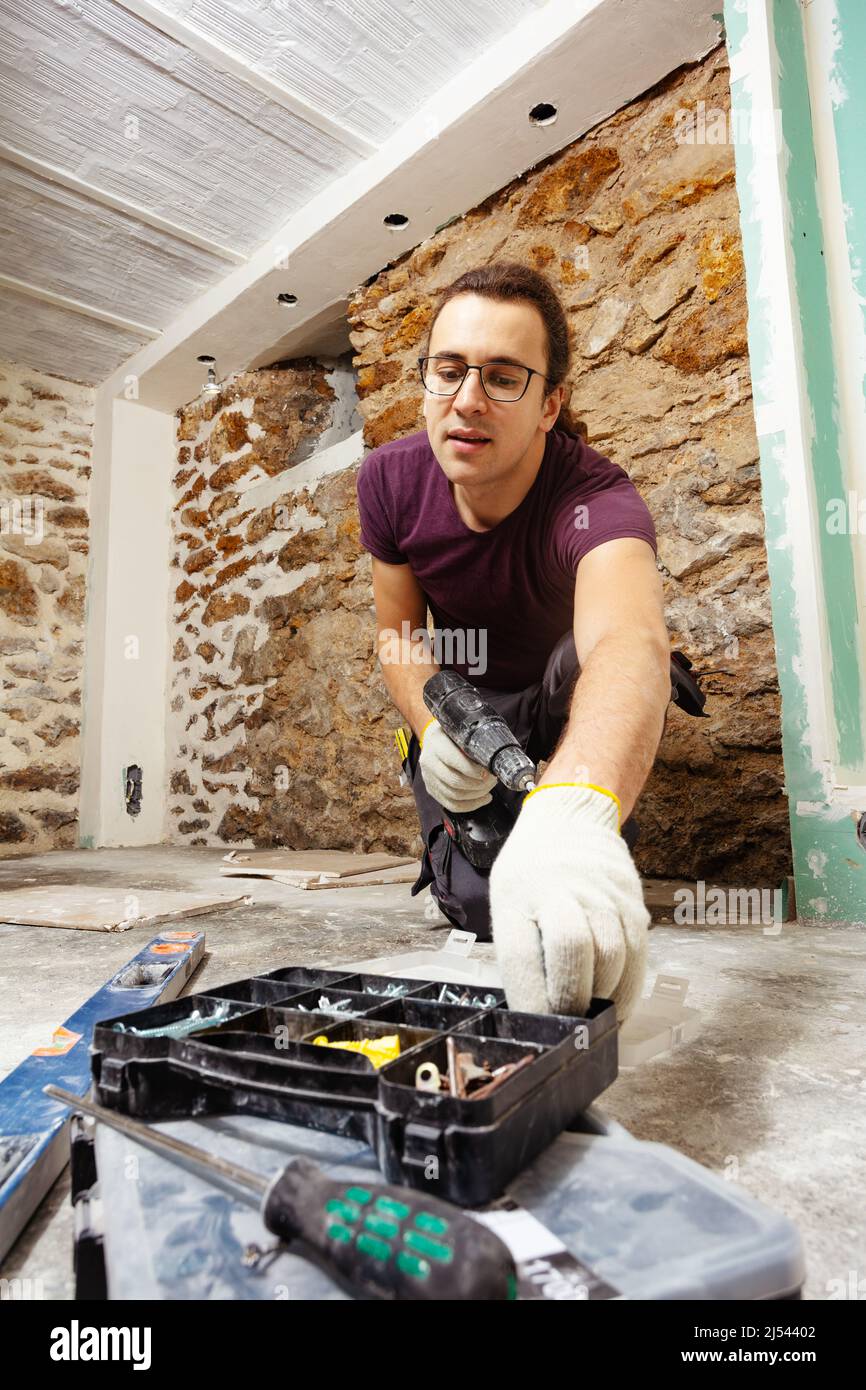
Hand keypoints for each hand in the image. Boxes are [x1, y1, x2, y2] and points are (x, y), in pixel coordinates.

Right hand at [417, 719, 496, 812]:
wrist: (434, 739)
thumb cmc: (453, 733)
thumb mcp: (460, 729)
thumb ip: (473, 738)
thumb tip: (494, 753)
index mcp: (436, 742)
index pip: (452, 759)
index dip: (471, 769)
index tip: (487, 771)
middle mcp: (428, 761)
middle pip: (454, 781)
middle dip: (478, 784)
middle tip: (493, 779)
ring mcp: (428, 777)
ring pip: (454, 795)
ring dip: (477, 794)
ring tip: (490, 787)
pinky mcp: (432, 789)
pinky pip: (452, 804)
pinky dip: (471, 805)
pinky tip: (484, 798)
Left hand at [488, 784, 648, 1020]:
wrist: (573, 820)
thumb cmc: (532, 874)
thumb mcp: (508, 903)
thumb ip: (522, 952)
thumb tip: (537, 1016)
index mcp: (518, 893)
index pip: (522, 954)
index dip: (531, 1001)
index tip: (538, 1030)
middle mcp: (561, 889)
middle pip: (573, 949)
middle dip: (571, 999)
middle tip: (569, 1028)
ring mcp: (602, 892)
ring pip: (612, 956)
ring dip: (603, 999)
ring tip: (592, 1022)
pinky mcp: (632, 902)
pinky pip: (637, 955)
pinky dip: (627, 990)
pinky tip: (615, 1009)